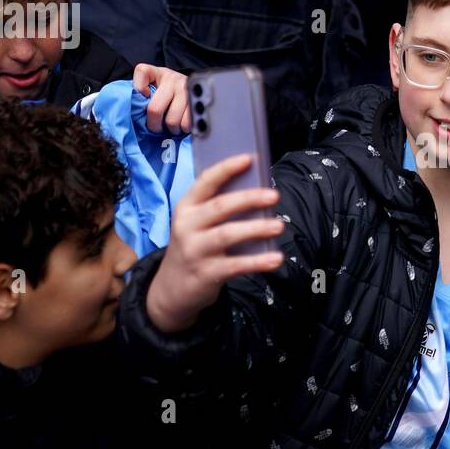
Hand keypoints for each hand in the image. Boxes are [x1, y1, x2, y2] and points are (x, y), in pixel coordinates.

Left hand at [133, 64, 191, 133]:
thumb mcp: (152, 86)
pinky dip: (183, 129)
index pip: (142, 71)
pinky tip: (182, 124)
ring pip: (172, 120)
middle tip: (156, 127)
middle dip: (154, 124)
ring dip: (171, 128)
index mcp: (158, 72)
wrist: (191, 89)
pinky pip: (187, 124)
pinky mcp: (199, 102)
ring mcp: (187, 91)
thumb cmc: (166, 92)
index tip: (144, 96)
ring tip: (171, 126)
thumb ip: (140, 93)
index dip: (139, 88)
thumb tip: (136, 110)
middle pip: (155, 109)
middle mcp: (174, 79)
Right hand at [145, 154, 284, 333]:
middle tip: (274, 195)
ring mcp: (195, 251)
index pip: (205, 182)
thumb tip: (258, 193)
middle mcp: (187, 226)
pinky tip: (275, 258)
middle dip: (249, 199)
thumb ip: (218, 210)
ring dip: (256, 229)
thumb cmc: (194, 248)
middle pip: (220, 207)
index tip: (249, 159)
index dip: (227, 169)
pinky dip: (258, 262)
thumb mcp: (197, 225)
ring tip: (278, 226)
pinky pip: (235, 266)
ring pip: (228, 235)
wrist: (170, 290)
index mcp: (186, 208)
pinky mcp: (205, 274)